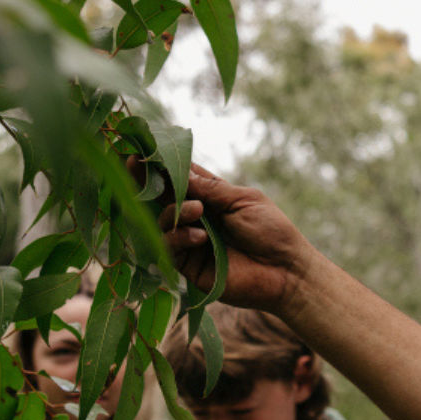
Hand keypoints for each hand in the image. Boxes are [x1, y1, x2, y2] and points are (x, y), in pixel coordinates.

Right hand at [155, 163, 314, 312]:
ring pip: (161, 221)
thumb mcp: (243, 201)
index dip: (163, 164)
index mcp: (211, 197)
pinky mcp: (188, 265)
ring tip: (197, 210)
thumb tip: (179, 171)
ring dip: (174, 212)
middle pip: (162, 196)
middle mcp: (196, 217)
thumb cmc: (272, 231)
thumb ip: (211, 188)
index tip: (144, 148)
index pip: (180, 177)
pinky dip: (179, 238)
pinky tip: (199, 237)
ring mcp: (189, 241)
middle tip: (134, 163)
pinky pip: (169, 248)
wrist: (286, 271)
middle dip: (146, 179)